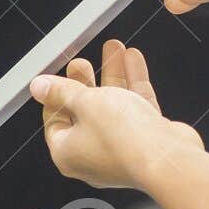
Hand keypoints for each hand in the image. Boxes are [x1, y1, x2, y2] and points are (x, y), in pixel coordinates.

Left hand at [30, 41, 204, 189]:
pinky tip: (133, 59)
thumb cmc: (124, 140)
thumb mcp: (84, 103)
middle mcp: (92, 155)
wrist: (168, 159)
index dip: (56, 95)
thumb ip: (62, 91)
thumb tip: (40, 86)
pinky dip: (134, 84)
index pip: (54, 120)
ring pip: (113, 107)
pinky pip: (136, 109)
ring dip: (113, 75)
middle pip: (84, 111)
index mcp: (67, 153)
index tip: (58, 75)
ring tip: (113, 48)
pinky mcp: (145, 142)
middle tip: (82, 62)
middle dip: (85, 81)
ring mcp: (120, 149)